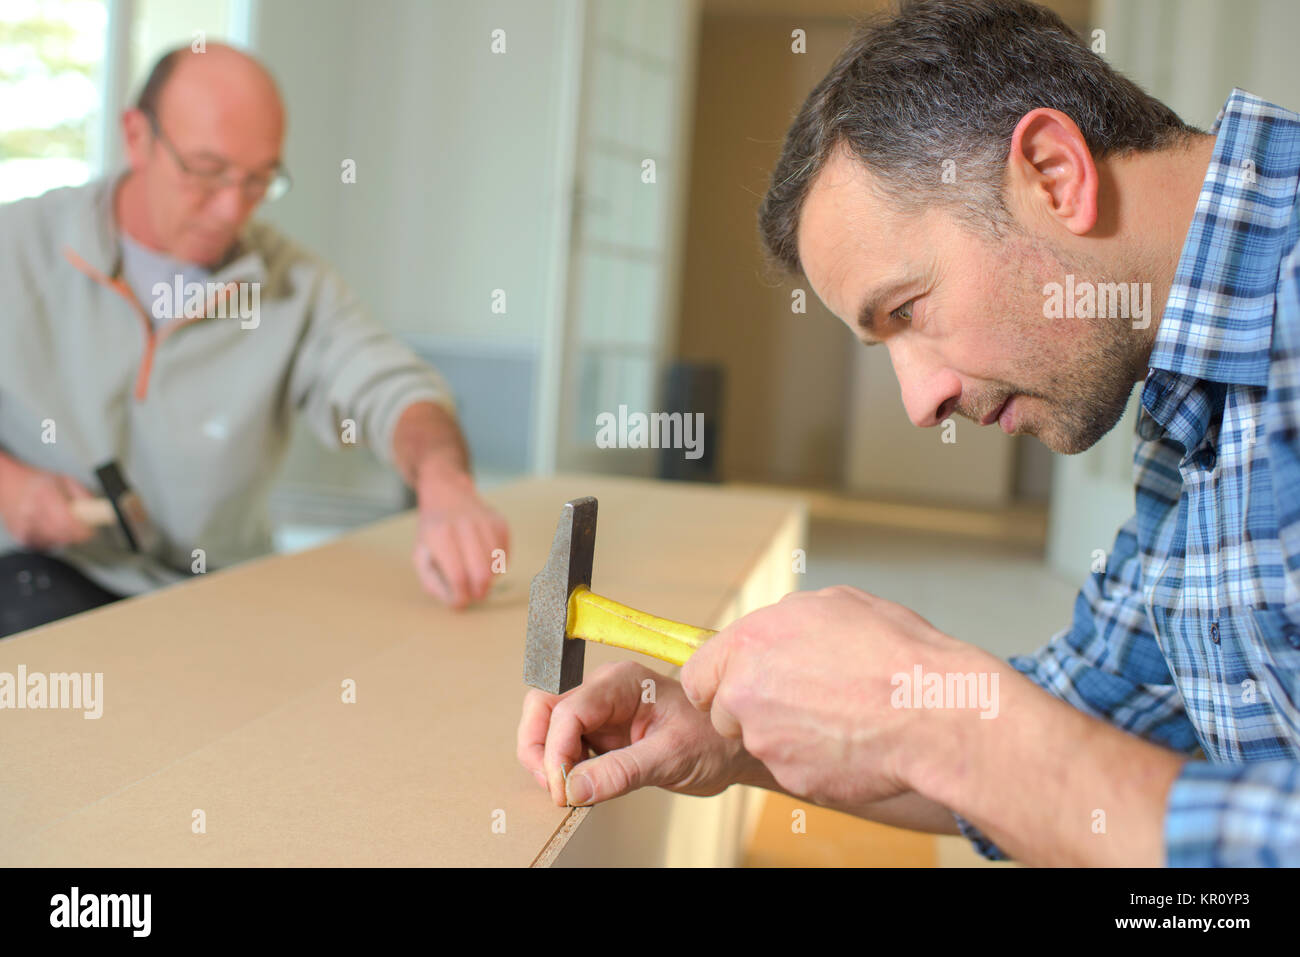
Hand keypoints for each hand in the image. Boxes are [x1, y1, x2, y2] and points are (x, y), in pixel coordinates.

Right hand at [0, 457, 96, 549]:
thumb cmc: (38, 482)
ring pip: (55, 542)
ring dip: (63, 536)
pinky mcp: (20, 537)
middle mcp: (32, 511)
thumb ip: (84, 496)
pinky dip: (51, 538)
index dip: (83, 529)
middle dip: (76, 533)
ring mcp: (24, 526)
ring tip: (58, 520)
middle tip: (79, 525)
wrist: (8, 485)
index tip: (91, 530)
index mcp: (45, 494)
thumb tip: (100, 512)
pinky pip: (44, 545)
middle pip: (63, 535)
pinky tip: (47, 526)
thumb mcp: (66, 480)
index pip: (67, 522)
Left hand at [411, 460, 508, 607]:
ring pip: (497, 565)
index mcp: (440, 535)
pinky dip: (498, 564)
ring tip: (476, 576)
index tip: (460, 602)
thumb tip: (456, 602)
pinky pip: (505, 554)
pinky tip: (485, 560)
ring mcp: (485, 521)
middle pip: (482, 573)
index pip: (458, 576)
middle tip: (474, 595)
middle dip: (479, 592)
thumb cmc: (433, 530)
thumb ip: (432, 583)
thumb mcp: (421, 555)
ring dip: (488, 579)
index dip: (461, 597)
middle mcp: (465, 525)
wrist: (446, 493)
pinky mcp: (500, 521)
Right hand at [517, 661, 762, 805]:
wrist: (729, 748)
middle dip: (538, 749)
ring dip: (547, 760)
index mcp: (621, 682)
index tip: (563, 789)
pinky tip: (580, 786)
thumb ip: (621, 772)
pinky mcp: (599, 731)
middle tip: (555, 789)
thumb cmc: (711, 740)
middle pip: (543, 709)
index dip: (556, 751)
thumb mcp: (671, 757)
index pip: (567, 710)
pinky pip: (563, 745)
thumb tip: (573, 788)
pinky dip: (560, 767)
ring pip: (547, 726)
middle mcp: (603, 690)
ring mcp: (598, 710)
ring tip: (568, 791)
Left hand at [681, 586, 980, 812]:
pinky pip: (794, 768)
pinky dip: (815, 760)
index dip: (719, 681)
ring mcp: (767, 740)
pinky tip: (851, 741)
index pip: (699, 672)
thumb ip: (787, 619)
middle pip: (725, 712)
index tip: (737, 686)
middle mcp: (746, 693)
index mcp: (750, 643)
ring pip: (762, 741)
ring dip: (788, 734)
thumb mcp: (836, 605)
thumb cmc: (895, 654)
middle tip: (802, 701)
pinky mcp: (792, 777)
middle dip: (753, 710)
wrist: (934, 711)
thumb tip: (776, 627)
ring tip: (840, 716)